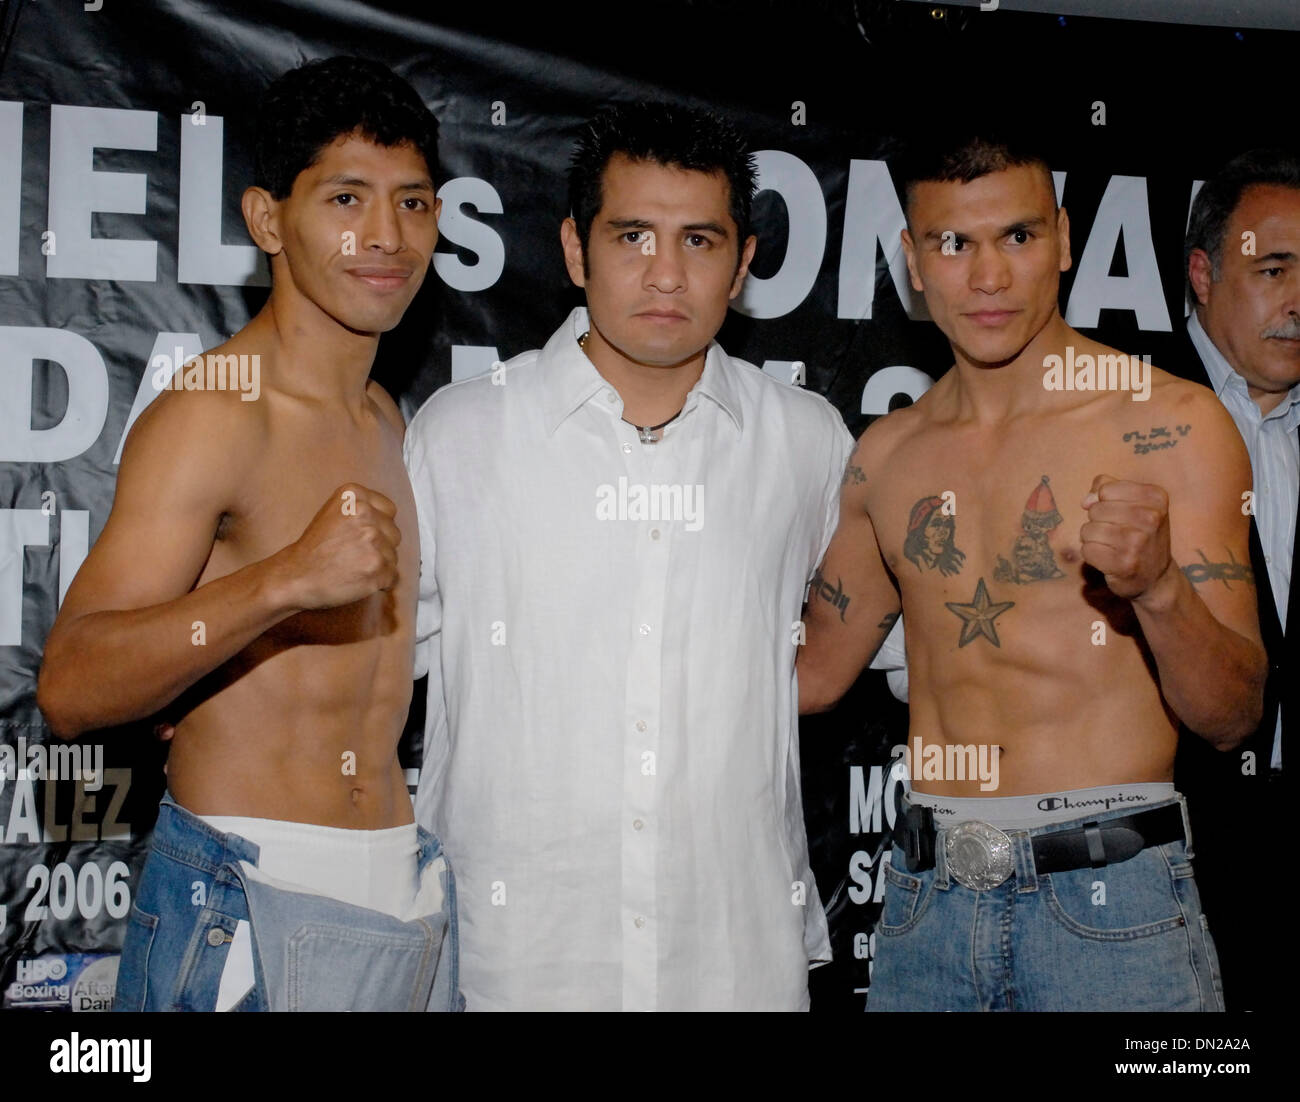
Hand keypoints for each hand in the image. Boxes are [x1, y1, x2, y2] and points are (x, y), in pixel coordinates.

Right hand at [279, 484, 400, 610]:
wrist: (295, 575)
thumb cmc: (314, 548)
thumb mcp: (334, 512)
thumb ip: (362, 509)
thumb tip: (389, 521)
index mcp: (354, 495)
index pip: (389, 510)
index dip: (379, 527)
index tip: (362, 537)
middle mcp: (365, 513)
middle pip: (394, 534)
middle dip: (380, 547)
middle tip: (354, 555)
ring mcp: (373, 540)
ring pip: (393, 556)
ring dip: (379, 566)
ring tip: (353, 568)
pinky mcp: (377, 566)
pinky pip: (392, 576)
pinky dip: (379, 583)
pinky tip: (358, 580)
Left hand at [1080, 474, 1177, 603]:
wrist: (1156, 577)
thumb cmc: (1139, 533)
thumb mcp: (1133, 502)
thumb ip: (1105, 488)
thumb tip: (1086, 501)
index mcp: (1155, 497)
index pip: (1105, 489)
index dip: (1104, 502)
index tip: (1122, 515)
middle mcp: (1151, 517)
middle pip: (1095, 510)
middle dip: (1098, 521)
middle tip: (1117, 534)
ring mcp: (1138, 542)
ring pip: (1088, 530)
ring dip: (1093, 539)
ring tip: (1113, 546)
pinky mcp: (1125, 564)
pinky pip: (1087, 550)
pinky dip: (1092, 555)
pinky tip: (1109, 559)